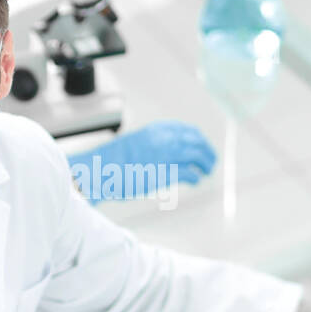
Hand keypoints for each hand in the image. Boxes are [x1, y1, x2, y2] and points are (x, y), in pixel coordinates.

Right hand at [68, 121, 216, 202]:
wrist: (99, 169)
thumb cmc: (112, 161)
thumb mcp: (134, 144)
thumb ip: (151, 145)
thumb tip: (163, 154)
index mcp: (156, 130)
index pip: (187, 130)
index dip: (198, 139)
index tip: (202, 146)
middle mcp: (164, 139)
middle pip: (196, 141)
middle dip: (207, 151)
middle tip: (210, 161)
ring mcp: (166, 155)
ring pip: (197, 155)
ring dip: (205, 163)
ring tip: (206, 171)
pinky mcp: (165, 173)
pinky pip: (189, 173)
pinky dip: (195, 177)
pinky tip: (196, 181)